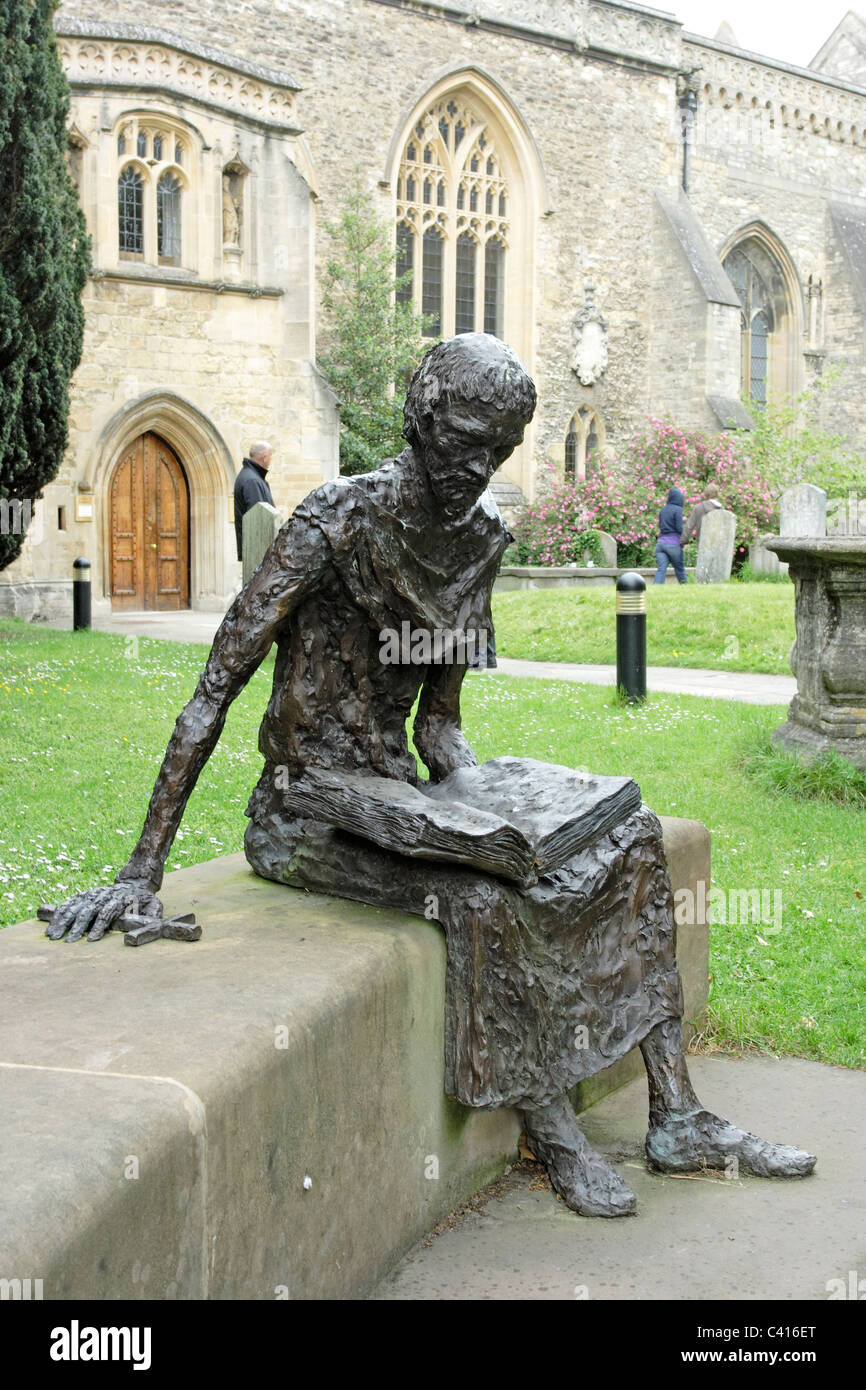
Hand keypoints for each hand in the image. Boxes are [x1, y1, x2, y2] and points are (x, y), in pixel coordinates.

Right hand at [46, 879, 162, 942]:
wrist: (134, 881)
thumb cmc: (144, 900)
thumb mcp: (154, 905)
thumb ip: (152, 917)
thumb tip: (145, 931)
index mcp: (119, 898)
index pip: (107, 912)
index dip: (99, 925)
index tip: (92, 939)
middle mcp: (104, 895)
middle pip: (88, 910)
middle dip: (78, 926)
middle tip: (69, 942)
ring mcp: (93, 894)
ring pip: (76, 906)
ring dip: (63, 921)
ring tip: (53, 936)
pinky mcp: (85, 895)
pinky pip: (70, 903)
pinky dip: (59, 914)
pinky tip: (51, 925)